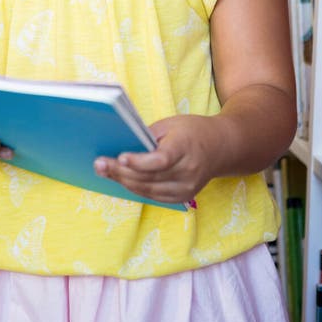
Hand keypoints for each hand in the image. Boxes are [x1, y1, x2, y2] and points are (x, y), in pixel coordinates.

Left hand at [94, 114, 221, 204]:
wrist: (222, 147)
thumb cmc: (192, 130)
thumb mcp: (171, 124)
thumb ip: (149, 136)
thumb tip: (121, 147)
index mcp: (186, 148)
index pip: (161, 160)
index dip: (139, 161)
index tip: (121, 156)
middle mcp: (188, 171)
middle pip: (149, 177)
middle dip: (121, 171)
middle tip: (99, 164)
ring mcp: (186, 188)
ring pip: (148, 189)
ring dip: (123, 181)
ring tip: (103, 171)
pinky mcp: (183, 197)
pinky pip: (153, 195)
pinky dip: (135, 187)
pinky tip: (120, 178)